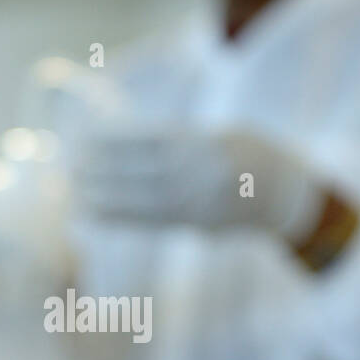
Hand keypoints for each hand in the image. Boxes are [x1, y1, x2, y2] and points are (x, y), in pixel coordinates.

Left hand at [70, 127, 326, 238]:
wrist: (289, 196)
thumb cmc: (251, 154)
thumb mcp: (223, 134)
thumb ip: (181, 140)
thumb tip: (126, 141)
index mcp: (207, 144)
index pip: (151, 140)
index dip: (115, 139)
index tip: (85, 135)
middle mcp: (202, 176)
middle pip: (141, 172)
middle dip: (103, 169)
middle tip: (69, 163)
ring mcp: (200, 204)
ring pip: (142, 200)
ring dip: (104, 196)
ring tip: (74, 189)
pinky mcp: (196, 224)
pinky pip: (150, 221)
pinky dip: (120, 216)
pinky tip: (95, 212)